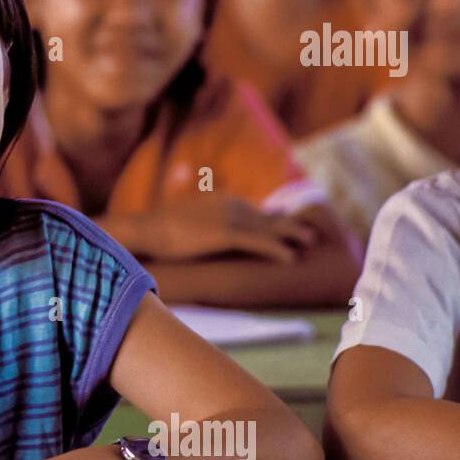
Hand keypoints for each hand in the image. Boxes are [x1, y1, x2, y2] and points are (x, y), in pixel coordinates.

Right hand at [110, 196, 318, 262]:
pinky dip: (277, 250)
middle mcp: (230, 205)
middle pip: (266, 217)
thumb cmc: (160, 230)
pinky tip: (291, 258)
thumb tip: (204, 231)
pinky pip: (259, 242)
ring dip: (291, 235)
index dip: (274, 219)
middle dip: (289, 224)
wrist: (147, 228)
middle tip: (311, 232)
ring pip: (268, 228)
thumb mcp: (185, 221)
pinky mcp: (226, 233)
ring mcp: (229, 218)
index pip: (254, 211)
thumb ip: (203, 222)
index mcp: (221, 201)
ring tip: (310, 241)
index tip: (289, 222)